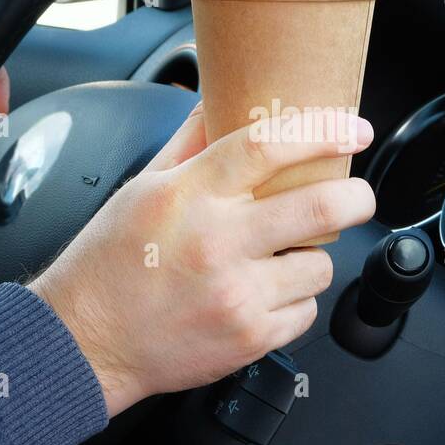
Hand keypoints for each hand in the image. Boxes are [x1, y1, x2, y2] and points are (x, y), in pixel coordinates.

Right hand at [30, 105, 376, 416]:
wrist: (86, 342)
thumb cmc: (110, 264)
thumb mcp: (141, 190)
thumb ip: (189, 145)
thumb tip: (220, 102)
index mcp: (189, 195)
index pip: (269, 146)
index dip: (323, 131)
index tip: (353, 128)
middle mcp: (216, 242)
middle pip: (318, 207)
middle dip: (355, 197)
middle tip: (358, 196)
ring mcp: (237, 294)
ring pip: (320, 266)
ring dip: (312, 258)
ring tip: (280, 259)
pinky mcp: (249, 337)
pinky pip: (306, 310)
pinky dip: (294, 301)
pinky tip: (263, 295)